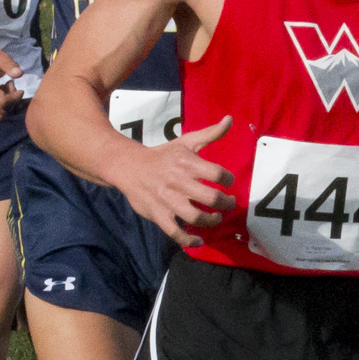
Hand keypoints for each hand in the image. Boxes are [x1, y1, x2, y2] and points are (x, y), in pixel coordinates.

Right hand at [0, 40, 24, 125]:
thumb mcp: (0, 57)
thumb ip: (10, 64)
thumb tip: (19, 74)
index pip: (3, 103)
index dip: (15, 98)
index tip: (19, 89)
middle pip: (1, 112)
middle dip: (10, 103)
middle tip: (8, 89)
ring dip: (2, 110)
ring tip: (1, 94)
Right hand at [113, 116, 235, 247]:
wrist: (128, 166)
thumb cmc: (162, 155)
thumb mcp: (185, 142)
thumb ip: (210, 133)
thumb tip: (230, 119)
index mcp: (185, 162)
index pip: (217, 174)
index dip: (228, 179)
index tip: (227, 182)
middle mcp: (177, 181)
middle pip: (211, 198)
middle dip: (226, 203)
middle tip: (228, 203)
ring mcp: (167, 200)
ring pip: (196, 217)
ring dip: (211, 221)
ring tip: (215, 217)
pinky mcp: (158, 214)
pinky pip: (176, 232)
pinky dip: (189, 240)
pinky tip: (198, 239)